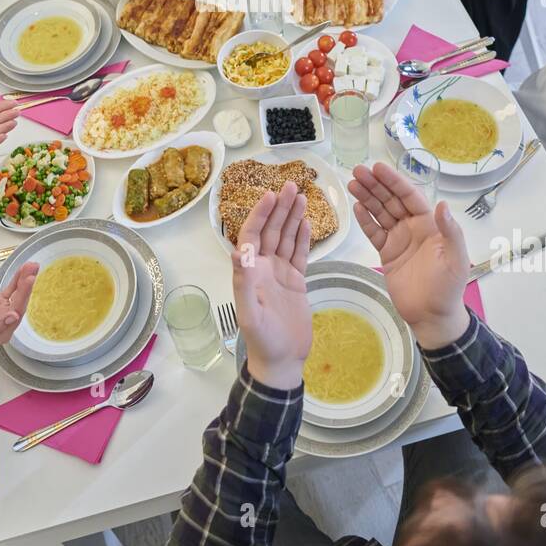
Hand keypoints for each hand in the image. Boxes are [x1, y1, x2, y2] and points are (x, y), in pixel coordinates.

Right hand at [0, 263, 38, 368]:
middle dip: (27, 285)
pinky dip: (15, 280)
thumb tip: (13, 316)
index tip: (28, 281)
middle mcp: (7, 322)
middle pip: (20, 301)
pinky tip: (22, 271)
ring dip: (24, 280)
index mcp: (4, 333)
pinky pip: (9, 290)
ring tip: (31, 265)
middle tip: (33, 269)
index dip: (23, 296)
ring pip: (16, 294)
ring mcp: (2, 311)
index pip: (17, 312)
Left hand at [232, 181, 311, 389]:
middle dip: (279, 208)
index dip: (260, 214)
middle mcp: (263, 268)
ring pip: (285, 238)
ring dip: (292, 217)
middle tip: (292, 185)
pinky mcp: (296, 282)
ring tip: (302, 195)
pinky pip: (299, 254)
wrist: (282, 361)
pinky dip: (303, 238)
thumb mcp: (251, 314)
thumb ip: (245, 284)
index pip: (251, 234)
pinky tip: (307, 222)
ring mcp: (280, 274)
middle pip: (270, 230)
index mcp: (250, 272)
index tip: (271, 196)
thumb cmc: (264, 341)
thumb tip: (238, 252)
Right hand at [349, 163, 470, 348]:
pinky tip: (356, 207)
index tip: (378, 168)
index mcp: (430, 224)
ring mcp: (398, 239)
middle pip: (391, 200)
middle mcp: (413, 227)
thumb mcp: (455, 258)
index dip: (394, 181)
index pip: (409, 196)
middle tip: (358, 170)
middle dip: (376, 185)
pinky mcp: (387, 253)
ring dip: (367, 197)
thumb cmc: (448, 287)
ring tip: (352, 183)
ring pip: (380, 213)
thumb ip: (450, 231)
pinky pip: (374, 233)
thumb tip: (442, 205)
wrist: (432, 315)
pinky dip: (365, 220)